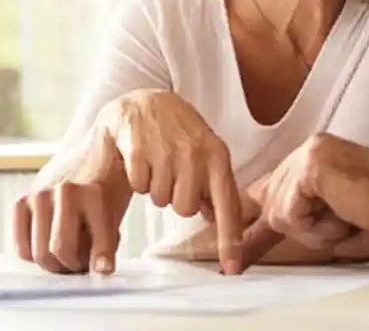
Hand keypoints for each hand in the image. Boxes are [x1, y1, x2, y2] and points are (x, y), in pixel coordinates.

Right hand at [14, 130, 130, 274]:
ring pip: (38, 254)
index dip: (101, 262)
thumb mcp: (116, 213)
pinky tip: (51, 243)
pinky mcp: (21, 201)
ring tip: (71, 252)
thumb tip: (100, 270)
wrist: (90, 151)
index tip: (104, 270)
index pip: (95, 243)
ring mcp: (38, 195)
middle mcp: (63, 191)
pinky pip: (22, 249)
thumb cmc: (107, 188)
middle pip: (60, 252)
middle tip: (84, 261)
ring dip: (55, 264)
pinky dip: (36, 255)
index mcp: (93, 192)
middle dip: (74, 266)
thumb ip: (107, 243)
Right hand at [100, 89, 244, 273]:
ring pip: (161, 200)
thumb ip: (212, 186)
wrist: (144, 100)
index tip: (231, 267)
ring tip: (157, 164)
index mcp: (217, 156)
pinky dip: (138, 177)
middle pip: (185, 209)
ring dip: (156, 187)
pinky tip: (141, 158)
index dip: (229, 239)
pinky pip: (139, 186)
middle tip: (172, 175)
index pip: (228, 205)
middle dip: (176, 198)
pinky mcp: (140, 147)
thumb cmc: (177, 131)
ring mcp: (167, 150)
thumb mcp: (204, 152)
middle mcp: (196, 153)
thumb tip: (216, 217)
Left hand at [238, 133, 368, 268]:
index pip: (275, 190)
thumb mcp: (336, 226)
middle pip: (268, 202)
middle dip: (259, 237)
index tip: (235, 244)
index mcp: (319, 161)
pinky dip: (315, 228)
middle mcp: (310, 152)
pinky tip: (343, 218)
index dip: (254, 221)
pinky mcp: (311, 167)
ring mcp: (309, 155)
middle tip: (236, 263)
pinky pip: (290, 213)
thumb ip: (305, 224)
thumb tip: (274, 238)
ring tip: (345, 224)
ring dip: (310, 233)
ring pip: (278, 212)